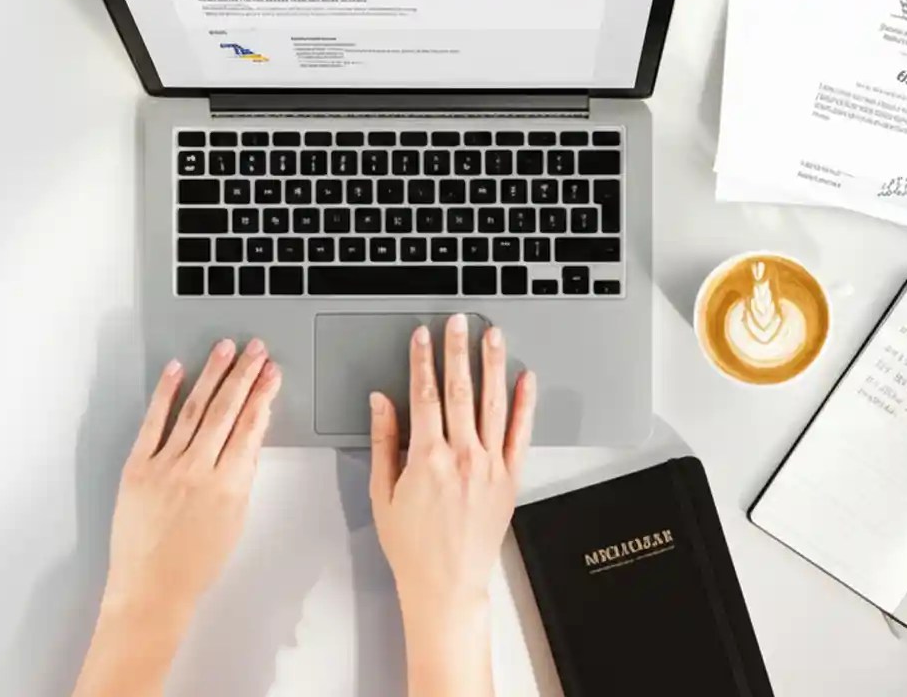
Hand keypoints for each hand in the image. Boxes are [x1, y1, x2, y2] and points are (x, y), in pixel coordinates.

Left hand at [105, 338, 281, 610]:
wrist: (152, 587)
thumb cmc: (197, 561)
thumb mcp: (236, 517)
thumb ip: (242, 474)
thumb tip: (248, 436)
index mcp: (229, 485)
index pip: (251, 428)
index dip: (264, 396)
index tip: (273, 374)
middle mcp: (198, 471)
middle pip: (226, 411)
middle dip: (245, 375)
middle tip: (257, 349)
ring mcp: (165, 467)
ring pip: (194, 410)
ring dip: (212, 375)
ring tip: (225, 349)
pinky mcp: (137, 468)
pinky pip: (153, 424)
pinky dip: (165, 395)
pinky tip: (176, 370)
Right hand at [369, 315, 536, 696]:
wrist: (446, 583)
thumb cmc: (411, 545)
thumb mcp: (382, 493)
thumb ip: (384, 441)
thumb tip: (381, 402)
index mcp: (427, 457)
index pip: (424, 394)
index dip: (422, 360)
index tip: (423, 337)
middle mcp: (462, 456)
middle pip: (460, 390)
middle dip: (457, 351)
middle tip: (459, 322)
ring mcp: (490, 465)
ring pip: (493, 403)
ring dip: (492, 365)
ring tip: (492, 336)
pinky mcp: (510, 478)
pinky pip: (521, 433)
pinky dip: (524, 404)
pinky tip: (525, 380)